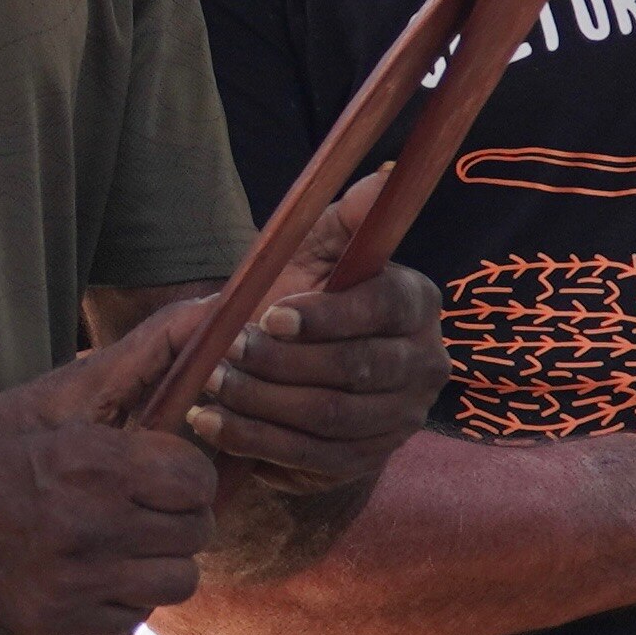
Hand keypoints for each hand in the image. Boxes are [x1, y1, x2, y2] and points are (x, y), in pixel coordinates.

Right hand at [0, 323, 223, 634]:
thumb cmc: (11, 439)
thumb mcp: (76, 388)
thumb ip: (153, 348)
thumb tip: (217, 307)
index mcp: (98, 462)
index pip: (196, 483)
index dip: (186, 475)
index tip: (162, 471)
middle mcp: (90, 524)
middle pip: (195, 535)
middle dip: (178, 517)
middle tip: (143, 505)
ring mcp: (75, 578)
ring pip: (177, 581)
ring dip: (159, 561)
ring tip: (125, 540)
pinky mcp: (60, 617)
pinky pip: (133, 617)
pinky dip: (122, 596)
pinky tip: (93, 569)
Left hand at [185, 183, 445, 499]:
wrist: (292, 370)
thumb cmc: (303, 295)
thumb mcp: (316, 250)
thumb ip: (346, 216)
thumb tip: (383, 174)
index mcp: (417, 303)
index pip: (382, 309)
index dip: (326, 315)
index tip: (269, 315)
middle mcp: (424, 364)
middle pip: (356, 370)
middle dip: (282, 363)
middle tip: (226, 353)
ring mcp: (400, 419)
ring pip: (331, 417)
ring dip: (262, 402)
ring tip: (211, 385)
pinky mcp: (367, 460)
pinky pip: (312, 457)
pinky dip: (256, 440)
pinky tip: (212, 423)